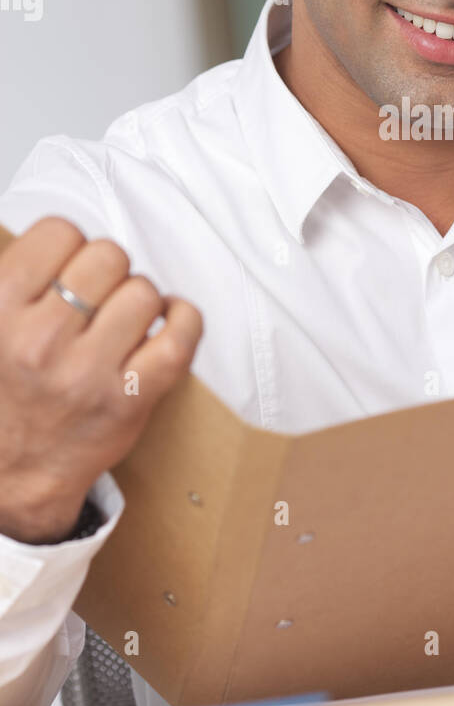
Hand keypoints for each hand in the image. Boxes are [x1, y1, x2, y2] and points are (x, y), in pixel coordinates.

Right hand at [0, 217, 202, 544]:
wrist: (10, 472)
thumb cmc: (5, 389)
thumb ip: (16, 277)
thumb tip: (58, 236)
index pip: (58, 233)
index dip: (69, 244)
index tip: (69, 265)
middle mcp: (41, 340)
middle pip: (108, 256)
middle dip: (108, 270)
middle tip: (97, 295)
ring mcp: (87, 373)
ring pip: (143, 292)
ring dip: (139, 299)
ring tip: (122, 319)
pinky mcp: (129, 400)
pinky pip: (179, 337)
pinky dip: (184, 319)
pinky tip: (169, 320)